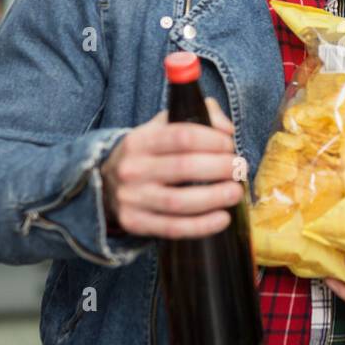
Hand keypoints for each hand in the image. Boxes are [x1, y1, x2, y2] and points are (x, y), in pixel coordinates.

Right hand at [102, 99, 242, 238]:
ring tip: (236, 192)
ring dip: (215, 197)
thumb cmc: (148, 155)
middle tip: (239, 168)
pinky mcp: (134, 223)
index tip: (230, 145)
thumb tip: (226, 129)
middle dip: (220, 168)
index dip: (213, 140)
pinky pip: (173, 228)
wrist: (106, 184)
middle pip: (184, 167)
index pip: (182, 136)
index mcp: (139, 140)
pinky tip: (223, 218)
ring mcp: (131, 198)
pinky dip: (202, 225)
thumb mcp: (162, 128)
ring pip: (179, 201)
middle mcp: (132, 169)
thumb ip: (197, 116)